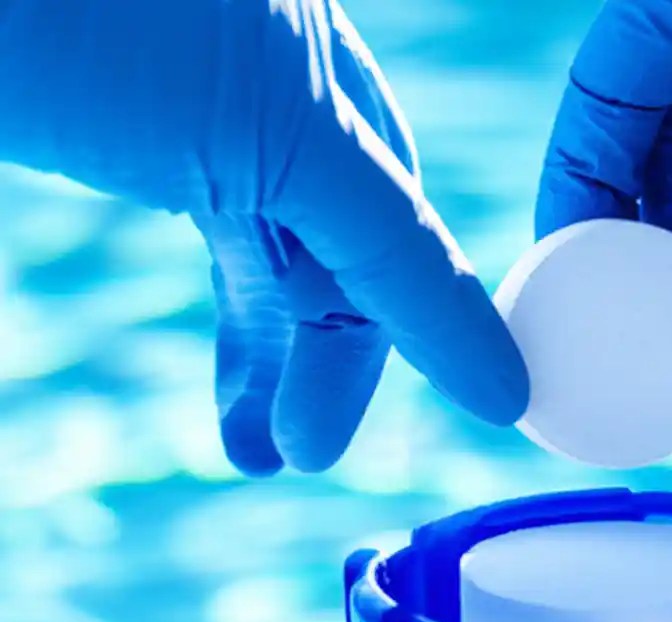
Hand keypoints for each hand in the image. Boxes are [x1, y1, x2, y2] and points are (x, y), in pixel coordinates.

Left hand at [0, 0, 528, 474]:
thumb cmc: (92, 22)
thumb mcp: (282, 136)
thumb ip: (397, 254)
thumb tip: (502, 387)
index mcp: (333, 71)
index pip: (405, 227)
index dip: (438, 326)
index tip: (484, 410)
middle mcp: (286, 89)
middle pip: (347, 253)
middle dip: (330, 363)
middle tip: (300, 452)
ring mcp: (208, 114)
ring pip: (281, 258)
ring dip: (274, 362)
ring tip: (254, 451)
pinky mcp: (133, 133)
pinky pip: (224, 240)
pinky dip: (236, 322)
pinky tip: (236, 378)